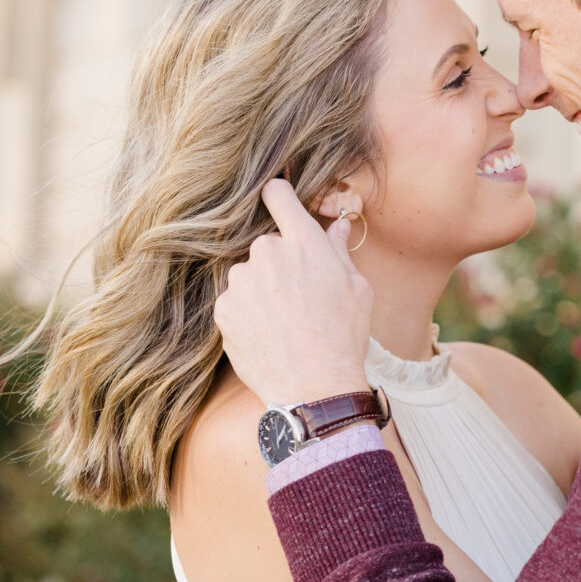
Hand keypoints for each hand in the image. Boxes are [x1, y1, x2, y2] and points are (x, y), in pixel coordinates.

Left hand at [213, 180, 374, 406]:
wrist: (315, 386)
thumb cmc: (343, 336)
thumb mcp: (357, 289)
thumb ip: (339, 251)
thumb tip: (337, 226)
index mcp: (303, 242)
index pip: (278, 195)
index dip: (277, 196)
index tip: (277, 201)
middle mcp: (267, 253)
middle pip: (267, 246)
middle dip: (280, 264)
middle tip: (300, 297)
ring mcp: (241, 282)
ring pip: (250, 277)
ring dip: (262, 291)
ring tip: (285, 323)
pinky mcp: (224, 310)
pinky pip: (236, 303)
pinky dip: (248, 315)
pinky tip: (269, 336)